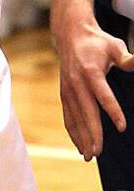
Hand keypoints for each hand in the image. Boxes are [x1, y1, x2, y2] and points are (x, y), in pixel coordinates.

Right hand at [54, 6, 133, 158]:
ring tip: (89, 156)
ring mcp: (67, 88)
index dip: (113, 112)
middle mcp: (76, 81)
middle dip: (92, 133)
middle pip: (86, 111)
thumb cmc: (97, 42)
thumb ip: (127, 59)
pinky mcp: (63, 92)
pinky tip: (79, 145)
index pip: (103, 95)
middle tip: (98, 153)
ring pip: (75, 117)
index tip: (122, 127)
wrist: (70, 34)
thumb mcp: (114, 46)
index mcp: (90, 71)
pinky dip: (72, 131)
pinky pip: (67, 115)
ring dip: (81, 137)